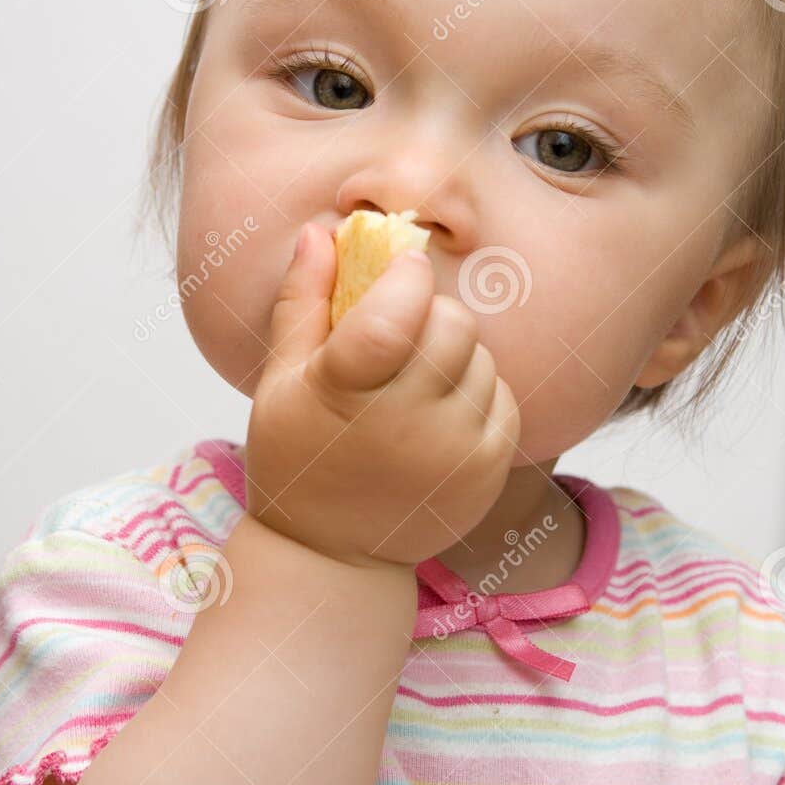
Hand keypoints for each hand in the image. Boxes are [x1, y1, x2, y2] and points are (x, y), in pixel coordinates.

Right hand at [244, 222, 520, 569]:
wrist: (331, 553)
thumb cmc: (299, 455)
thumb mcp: (280, 379)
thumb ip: (302, 301)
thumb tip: (320, 231)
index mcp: (345, 393)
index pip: (396, 312)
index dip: (406, 276)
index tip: (401, 270)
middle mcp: (404, 423)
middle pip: (453, 324)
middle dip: (432, 313)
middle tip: (406, 332)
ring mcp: (453, 450)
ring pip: (481, 356)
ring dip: (455, 353)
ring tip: (420, 378)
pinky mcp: (488, 469)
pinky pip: (503, 395)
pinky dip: (478, 391)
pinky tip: (442, 409)